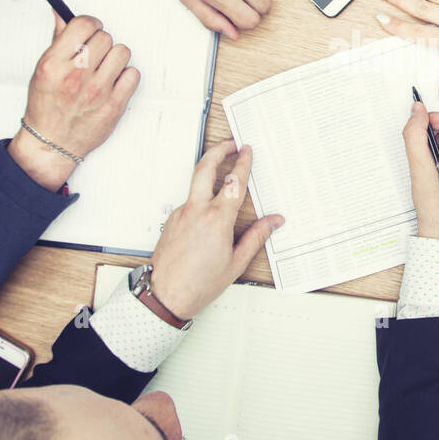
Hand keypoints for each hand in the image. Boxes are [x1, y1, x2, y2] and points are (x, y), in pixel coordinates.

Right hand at [8, 13, 139, 190]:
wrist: (52, 142)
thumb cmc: (47, 107)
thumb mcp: (43, 69)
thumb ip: (58, 41)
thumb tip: (63, 15)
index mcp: (55, 64)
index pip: (83, 25)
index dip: (91, 24)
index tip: (91, 29)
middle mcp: (76, 76)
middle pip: (105, 37)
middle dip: (101, 43)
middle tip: (95, 54)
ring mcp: (97, 91)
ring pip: (122, 52)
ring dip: (115, 58)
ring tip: (105, 68)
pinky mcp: (114, 105)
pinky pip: (133, 74)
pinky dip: (126, 76)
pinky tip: (114, 82)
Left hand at [149, 140, 283, 320]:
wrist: (165, 296)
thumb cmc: (198, 284)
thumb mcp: (236, 263)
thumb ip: (256, 237)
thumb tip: (273, 222)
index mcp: (216, 220)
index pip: (233, 182)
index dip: (242, 162)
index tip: (247, 151)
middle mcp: (196, 211)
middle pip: (205, 167)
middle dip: (218, 150)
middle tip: (230, 143)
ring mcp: (181, 214)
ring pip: (194, 183)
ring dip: (208, 171)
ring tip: (222, 170)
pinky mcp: (171, 220)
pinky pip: (189, 201)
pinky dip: (201, 196)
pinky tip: (209, 207)